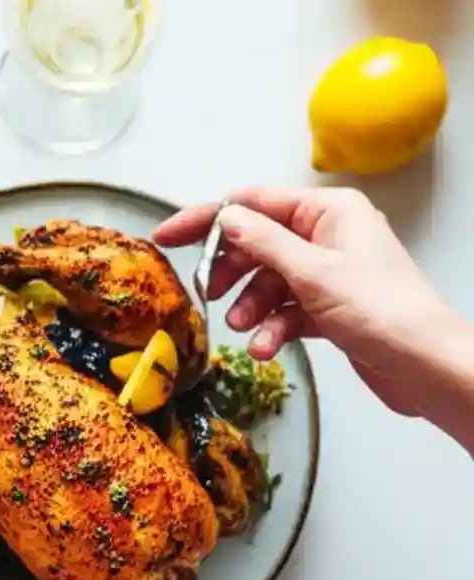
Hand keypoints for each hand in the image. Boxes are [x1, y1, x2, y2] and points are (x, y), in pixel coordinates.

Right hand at [154, 187, 473, 429]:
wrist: (424, 364)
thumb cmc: (381, 310)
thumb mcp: (312, 272)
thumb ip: (262, 242)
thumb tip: (225, 217)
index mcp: (328, 210)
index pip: (253, 203)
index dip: (207, 220)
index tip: (168, 237)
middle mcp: (327, 234)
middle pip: (256, 244)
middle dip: (231, 272)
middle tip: (206, 293)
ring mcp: (327, 272)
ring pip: (267, 281)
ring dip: (251, 307)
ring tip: (244, 329)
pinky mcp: (328, 307)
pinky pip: (285, 310)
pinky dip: (272, 327)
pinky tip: (266, 347)